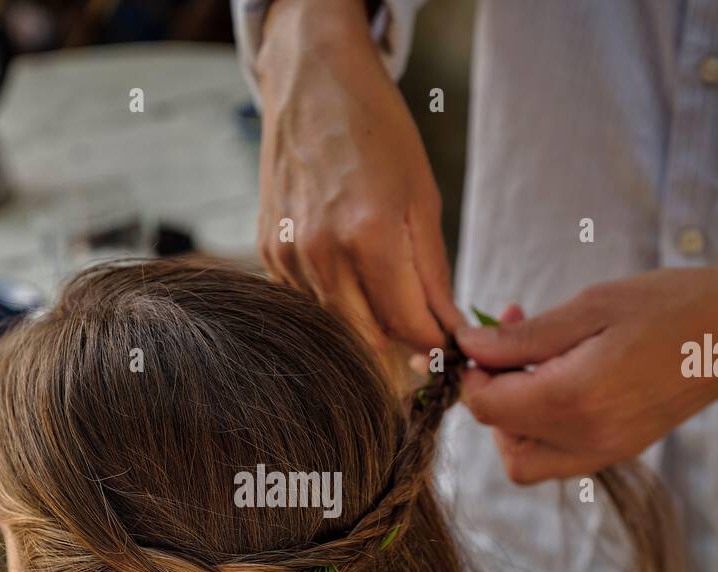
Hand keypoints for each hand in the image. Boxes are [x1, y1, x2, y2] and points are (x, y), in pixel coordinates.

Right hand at [255, 0, 459, 350]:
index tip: (449, 342)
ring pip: (336, 325)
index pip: (409, 326)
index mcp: (368, 237)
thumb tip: (448, 329)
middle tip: (421, 323)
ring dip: (366, 321)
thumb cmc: (376, 131)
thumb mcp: (422, 198)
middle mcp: (321, 254)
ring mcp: (288, 256)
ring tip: (384, 285)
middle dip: (401, 340)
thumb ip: (433, 273)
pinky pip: (308, 302)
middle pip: (369, 339)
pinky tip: (346, 267)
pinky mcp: (268, 254)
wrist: (312, 83)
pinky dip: (334, 300)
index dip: (435, 342)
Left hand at [455, 254, 717, 482]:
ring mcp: (607, 452)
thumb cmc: (673, 305)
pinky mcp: (622, 450)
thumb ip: (522, 337)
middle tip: (510, 344)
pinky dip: (545, 426)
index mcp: (575, 401)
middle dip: (492, 395)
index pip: (488, 407)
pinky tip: (563, 377)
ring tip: (537, 362)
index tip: (485, 336)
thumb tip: (467, 345)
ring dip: (516, 418)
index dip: (473, 373)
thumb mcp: (591, 307)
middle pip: (504, 441)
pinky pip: (561, 456)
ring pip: (528, 460)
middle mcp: (588, 440)